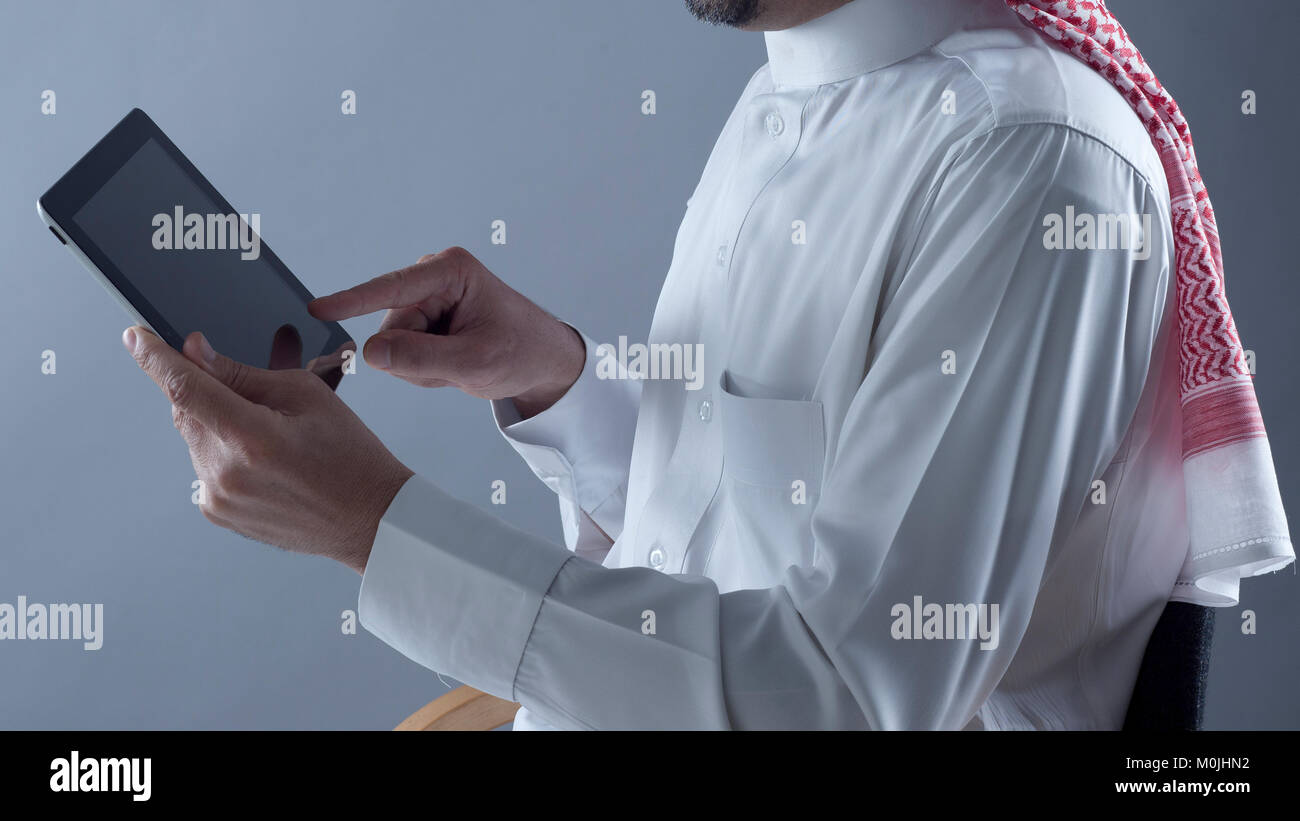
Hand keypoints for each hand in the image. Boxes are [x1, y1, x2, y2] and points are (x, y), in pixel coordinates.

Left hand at [124, 326, 413, 573]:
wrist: (368, 517)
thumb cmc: (350, 456)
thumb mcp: (307, 395)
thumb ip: (243, 373)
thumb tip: (196, 354)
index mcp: (252, 438)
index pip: (185, 387)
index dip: (155, 357)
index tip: (136, 336)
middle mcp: (226, 472)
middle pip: (187, 410)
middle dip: (207, 390)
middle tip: (252, 394)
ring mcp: (218, 497)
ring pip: (195, 437)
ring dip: (218, 423)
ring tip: (272, 436)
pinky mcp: (218, 512)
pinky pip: (204, 465)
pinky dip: (224, 451)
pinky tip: (265, 459)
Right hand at [308, 246, 584, 418]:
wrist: (542, 360)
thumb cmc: (521, 351)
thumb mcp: (475, 362)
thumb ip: (420, 359)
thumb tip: (368, 352)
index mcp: (450, 271)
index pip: (391, 288)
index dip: (351, 301)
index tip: (317, 308)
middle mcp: (432, 278)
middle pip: (392, 329)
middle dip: (418, 359)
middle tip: (459, 364)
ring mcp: (424, 299)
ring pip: (393, 347)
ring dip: (423, 368)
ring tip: (460, 363)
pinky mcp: (421, 320)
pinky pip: (401, 356)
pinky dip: (425, 371)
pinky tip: (452, 364)